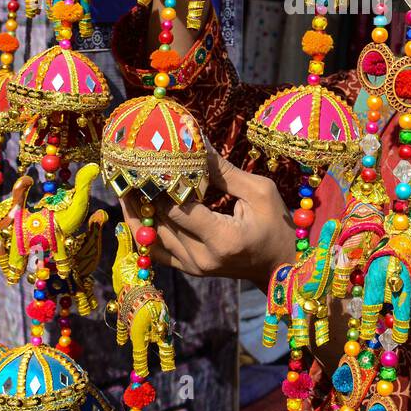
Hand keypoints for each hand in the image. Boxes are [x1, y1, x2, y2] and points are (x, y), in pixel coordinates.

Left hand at [117, 146, 298, 292]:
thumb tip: (195, 141)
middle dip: (144, 192)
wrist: (282, 265)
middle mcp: (202, 258)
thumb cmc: (277, 225)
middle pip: (159, 221)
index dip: (161, 183)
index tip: (149, 157)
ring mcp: (193, 267)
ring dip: (139, 208)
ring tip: (129, 181)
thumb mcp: (259, 192)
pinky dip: (143, 228)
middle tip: (131, 164)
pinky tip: (136, 206)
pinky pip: (155, 250)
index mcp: (223, 239)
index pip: (177, 208)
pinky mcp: (188, 269)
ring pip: (152, 236)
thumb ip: (222, 170)